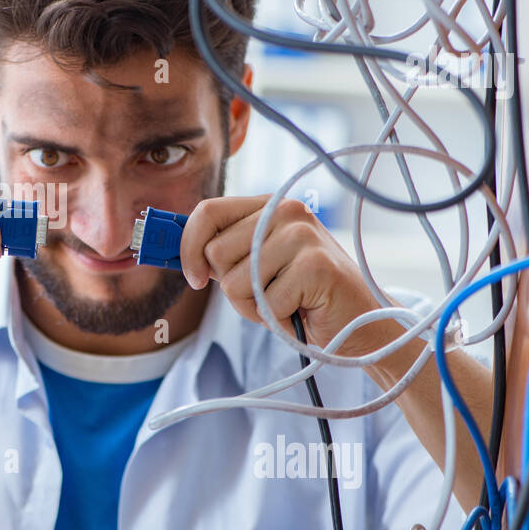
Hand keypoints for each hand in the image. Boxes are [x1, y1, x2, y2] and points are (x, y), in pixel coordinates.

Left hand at [177, 195, 382, 352]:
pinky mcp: (315, 266)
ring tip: (284, 301)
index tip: (193, 278)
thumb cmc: (299, 296)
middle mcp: (286, 211)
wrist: (357, 323)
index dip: (188, 247)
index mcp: (267, 206)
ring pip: (234, 282)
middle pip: (215, 253)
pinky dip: (276, 319)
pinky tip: (299, 310)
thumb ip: (222, 254)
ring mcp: (302, 235)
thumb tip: (170, 249)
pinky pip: (263, 302)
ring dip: (253, 306)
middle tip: (266, 293)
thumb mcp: (255, 267)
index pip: (207, 211)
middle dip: (231, 287)